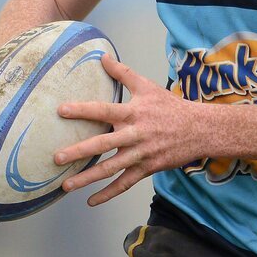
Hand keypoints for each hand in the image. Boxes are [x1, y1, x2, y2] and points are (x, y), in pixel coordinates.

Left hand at [54, 53, 201, 205]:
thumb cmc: (170, 107)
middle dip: (79, 151)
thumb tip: (102, 56)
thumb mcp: (147, 86)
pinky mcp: (147, 168)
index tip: (61, 111)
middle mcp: (135, 134)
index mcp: (133, 113)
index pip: (104, 110)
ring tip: (66, 185)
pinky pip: (125, 183)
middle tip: (56, 158)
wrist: (200, 129)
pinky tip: (91, 201)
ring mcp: (141, 154)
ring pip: (111, 168)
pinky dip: (108, 194)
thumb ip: (123, 73)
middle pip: (103, 144)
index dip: (83, 110)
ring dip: (88, 178)